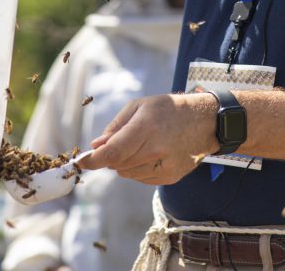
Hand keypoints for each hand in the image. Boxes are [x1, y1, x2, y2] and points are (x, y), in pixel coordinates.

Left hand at [75, 93, 218, 185]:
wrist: (204, 122)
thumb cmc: (169, 109)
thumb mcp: (139, 106)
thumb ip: (115, 127)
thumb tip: (96, 145)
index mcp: (146, 128)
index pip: (112, 152)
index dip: (93, 160)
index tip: (80, 162)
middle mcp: (155, 150)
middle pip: (117, 164)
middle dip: (109, 156)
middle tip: (117, 142)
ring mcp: (164, 166)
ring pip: (126, 173)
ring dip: (123, 162)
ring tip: (139, 144)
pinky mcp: (169, 177)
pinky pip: (140, 178)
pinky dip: (136, 168)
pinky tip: (149, 153)